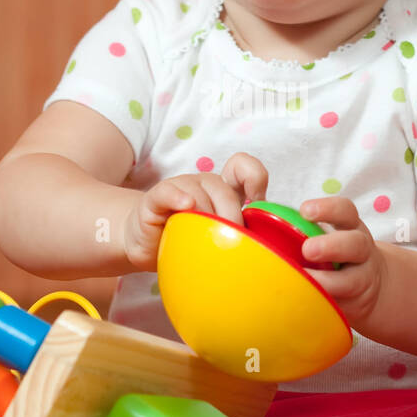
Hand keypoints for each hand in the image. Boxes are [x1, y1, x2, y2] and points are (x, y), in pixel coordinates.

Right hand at [122, 152, 268, 270]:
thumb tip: (268, 248)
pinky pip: (168, 192)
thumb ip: (244, 235)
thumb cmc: (189, 244)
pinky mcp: (156, 197)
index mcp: (225, 191)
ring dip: (206, 218)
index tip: (256, 206)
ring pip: (200, 193)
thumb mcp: (221, 240)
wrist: (149, 247)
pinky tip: (185, 207)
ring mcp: (180, 188)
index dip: (254, 179)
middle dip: (232, 218)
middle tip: (230, 242)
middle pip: (226, 190)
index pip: (244, 168)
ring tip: (203, 239)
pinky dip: (179, 198)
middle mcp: (205, 185)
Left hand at [296, 196, 387, 328]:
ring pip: (352, 279)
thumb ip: (291, 221)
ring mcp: (360, 276)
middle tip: (307, 249)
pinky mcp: (356, 301)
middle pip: (355, 242)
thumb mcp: (317, 232)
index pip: (344, 211)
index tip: (304, 210)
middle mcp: (358, 248)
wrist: (365, 287)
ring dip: (329, 279)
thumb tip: (248, 206)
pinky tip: (306, 300)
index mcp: (346, 226)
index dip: (328, 209)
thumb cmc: (326, 253)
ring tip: (306, 279)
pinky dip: (325, 300)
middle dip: (332, 245)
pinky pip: (344, 302)